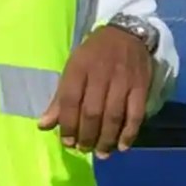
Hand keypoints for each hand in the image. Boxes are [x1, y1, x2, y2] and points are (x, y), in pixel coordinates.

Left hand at [38, 25, 152, 158]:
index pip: (70, 100)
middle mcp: (101, 73)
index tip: (67, 142)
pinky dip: (129, 133)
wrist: (127, 33)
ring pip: (113, 116)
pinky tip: (122, 146)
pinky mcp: (141, 86)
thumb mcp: (73, 67)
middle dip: (86, 136)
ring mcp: (123, 80)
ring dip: (106, 139)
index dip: (67, 125)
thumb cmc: (95, 54)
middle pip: (92, 112)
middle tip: (83, 149)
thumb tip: (44, 125)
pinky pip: (135, 114)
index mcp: (79, 67)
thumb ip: (60, 98)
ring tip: (101, 153)